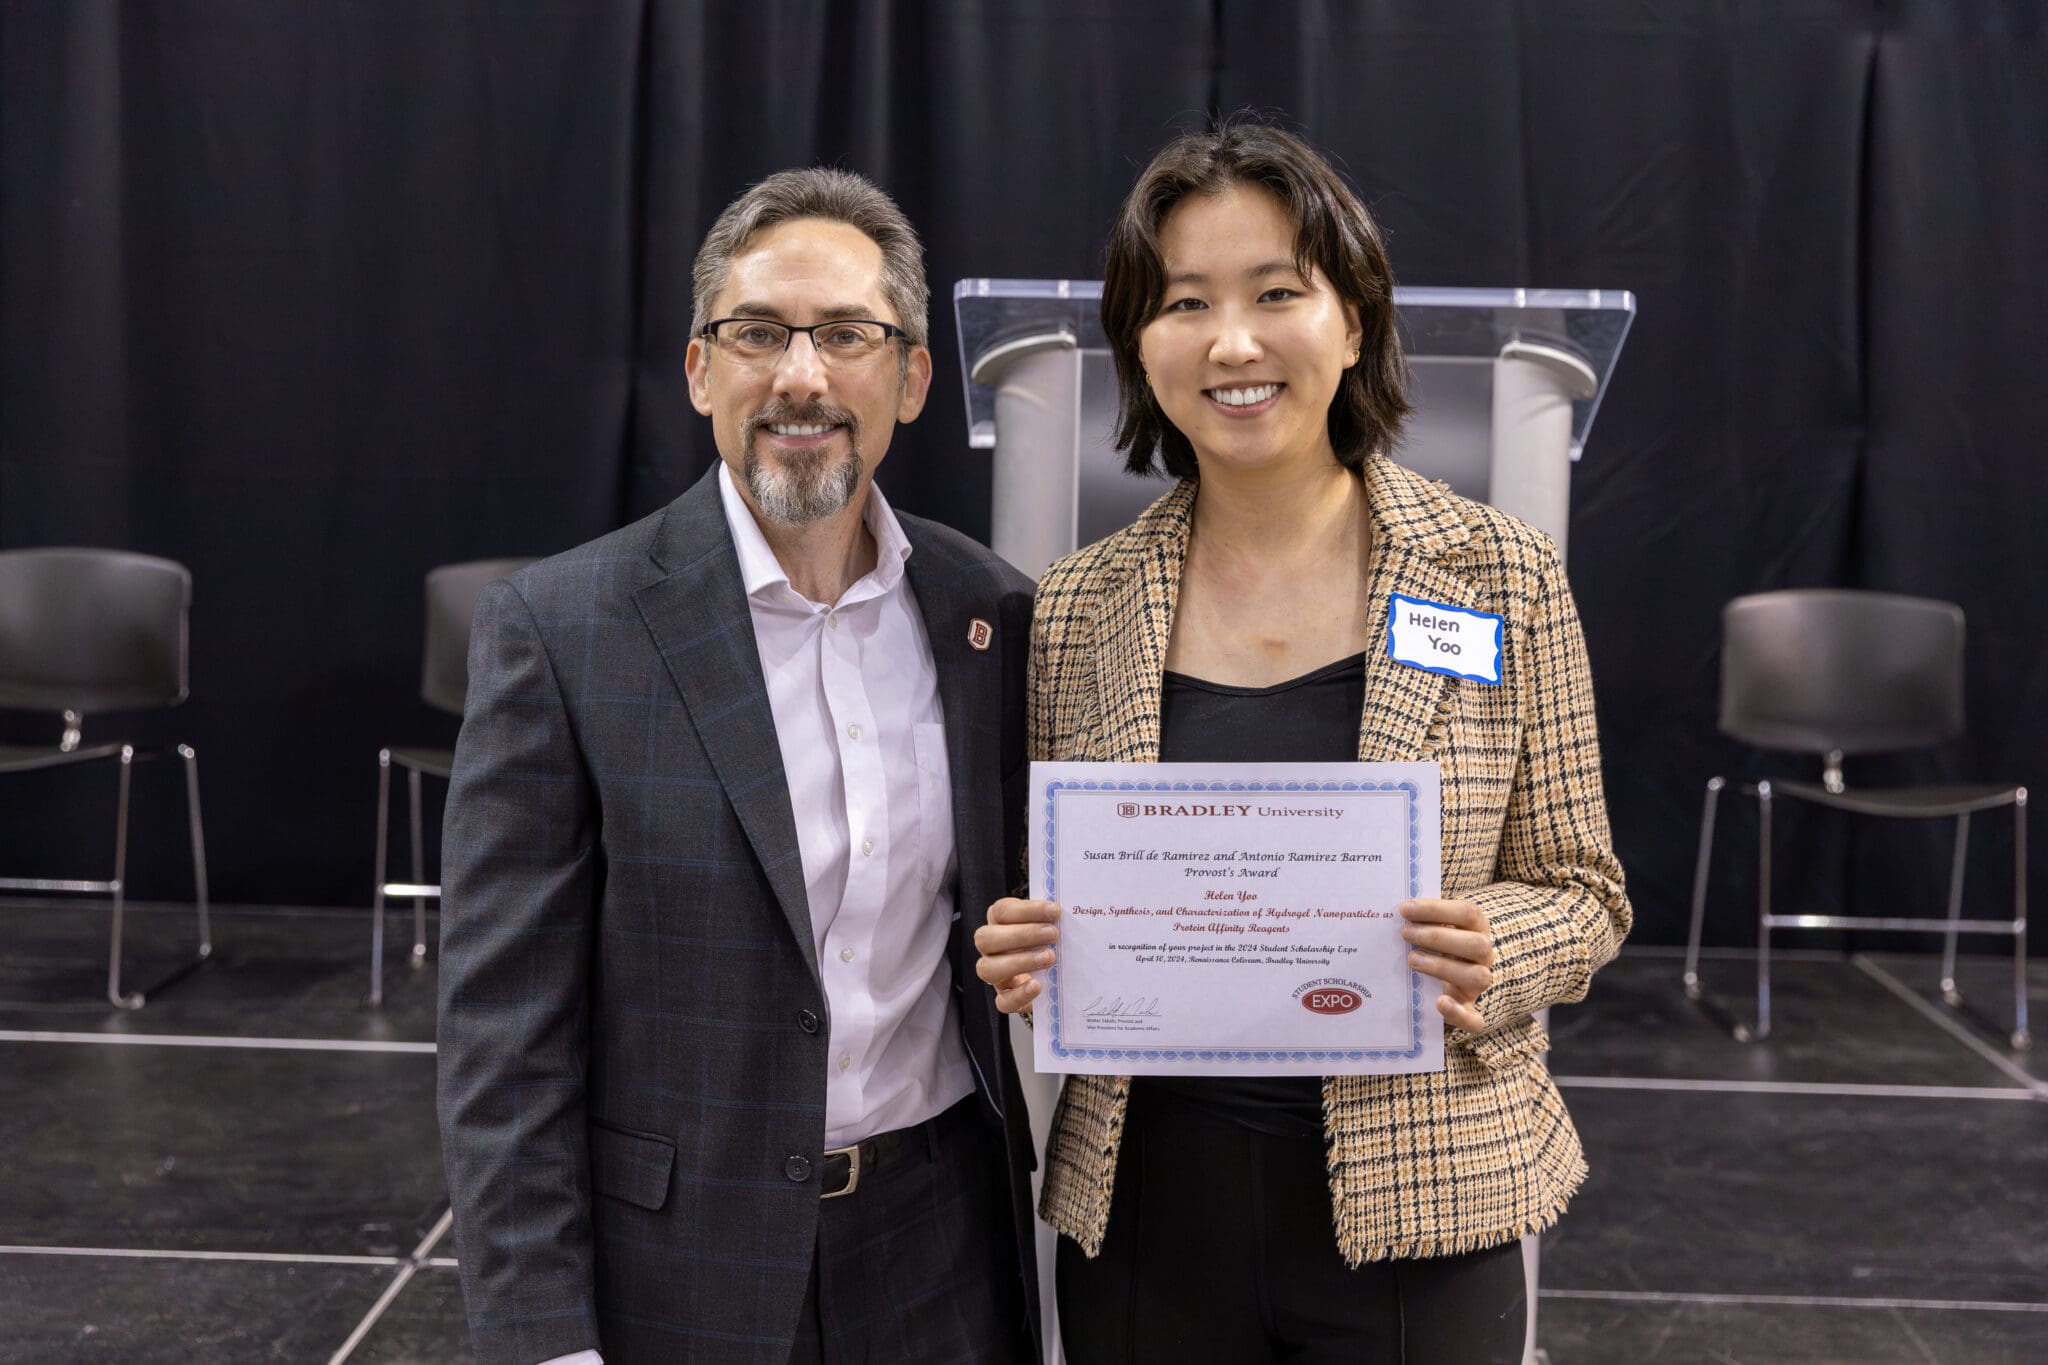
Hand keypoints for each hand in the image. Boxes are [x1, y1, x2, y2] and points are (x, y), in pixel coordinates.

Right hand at [973, 898, 1060, 1014]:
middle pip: (986, 938)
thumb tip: (1070, 912)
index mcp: (998, 922)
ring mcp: (994, 973)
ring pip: (988, 968)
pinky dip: (1020, 994)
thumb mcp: (1049, 925)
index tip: (1055, 911)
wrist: (1052, 974)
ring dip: (1019, 962)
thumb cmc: (1048, 941)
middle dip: (1021, 935)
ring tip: (1049, 958)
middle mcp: (990, 947)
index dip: (1027, 910)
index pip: (1002, 911)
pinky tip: (1038, 985)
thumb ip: (1052, 920)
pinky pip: (1003, 1000)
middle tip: (1053, 935)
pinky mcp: (1004, 997)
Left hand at [1399, 898, 1494, 1033]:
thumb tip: (1393, 909)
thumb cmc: (1437, 947)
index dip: (1437, 909)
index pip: (1467, 913)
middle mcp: (1483, 956)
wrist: (1449, 983)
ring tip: (1412, 959)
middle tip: (1405, 933)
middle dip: (1438, 937)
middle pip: (1476, 944)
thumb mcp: (1436, 928)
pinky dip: (1459, 1014)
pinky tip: (1440, 1003)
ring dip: (1442, 966)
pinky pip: (1475, 1020)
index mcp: (1477, 929)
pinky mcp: (1470, 1013)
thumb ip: (1421, 919)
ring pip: (1477, 977)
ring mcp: (1478, 986)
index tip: (1405, 909)